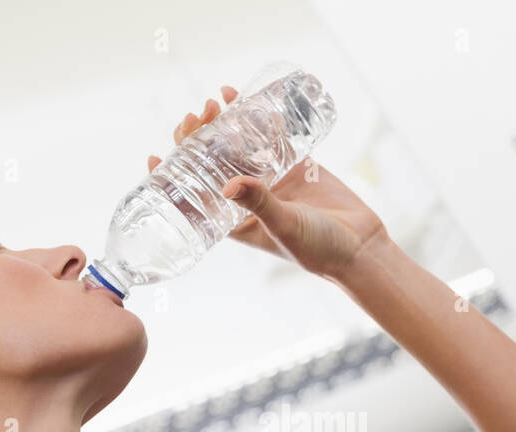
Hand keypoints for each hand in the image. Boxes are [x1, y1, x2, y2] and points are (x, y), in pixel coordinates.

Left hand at [148, 84, 390, 283]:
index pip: (193, 197)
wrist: (360, 246)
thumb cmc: (318, 250)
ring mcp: (271, 180)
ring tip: (216, 100)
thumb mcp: (283, 227)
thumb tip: (229, 185)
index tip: (155, 157)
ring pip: (238, 146)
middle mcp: (249, 199)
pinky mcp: (295, 165)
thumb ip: (258, 204)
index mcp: (235, 222)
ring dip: (225, 122)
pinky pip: (271, 137)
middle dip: (198, 138)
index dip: (171, 178)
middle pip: (212, 163)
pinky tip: (245, 98)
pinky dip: (258, 117)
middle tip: (196, 114)